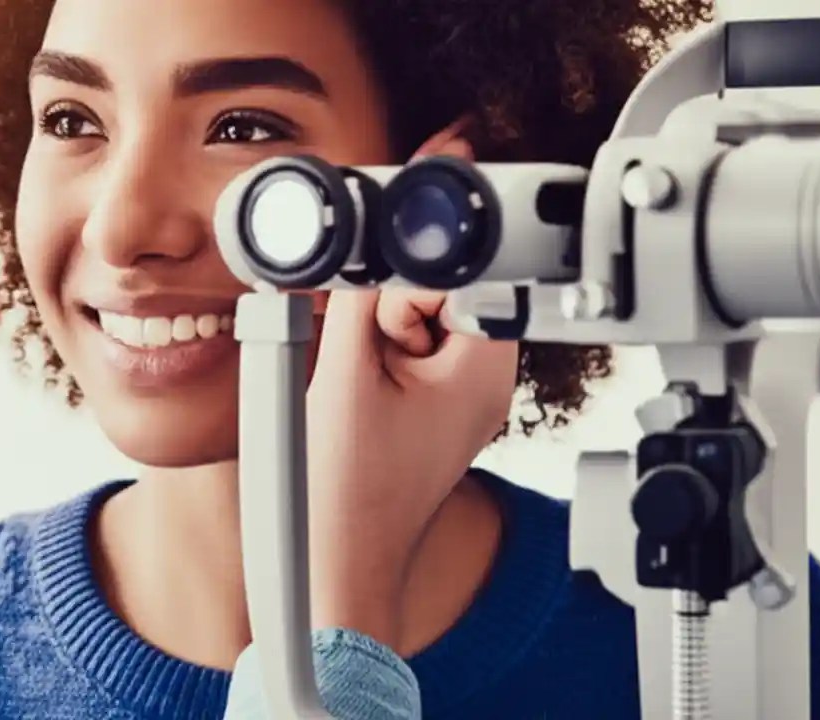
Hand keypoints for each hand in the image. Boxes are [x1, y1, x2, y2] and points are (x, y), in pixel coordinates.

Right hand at [304, 121, 518, 649]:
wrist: (336, 569)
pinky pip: (405, 347)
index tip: (424, 183)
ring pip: (417, 313)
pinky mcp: (429, 405)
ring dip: (376, 326)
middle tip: (360, 349)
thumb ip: (351, 295)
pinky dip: (373, 349)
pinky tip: (351, 386)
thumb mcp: (340, 377)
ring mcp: (457, 394)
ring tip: (352, 382)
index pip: (473, 263)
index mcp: (481, 369)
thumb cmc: (345, 498)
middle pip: (442, 282)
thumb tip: (359, 234)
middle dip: (391, 294)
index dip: (435, 231)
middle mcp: (482, 379)